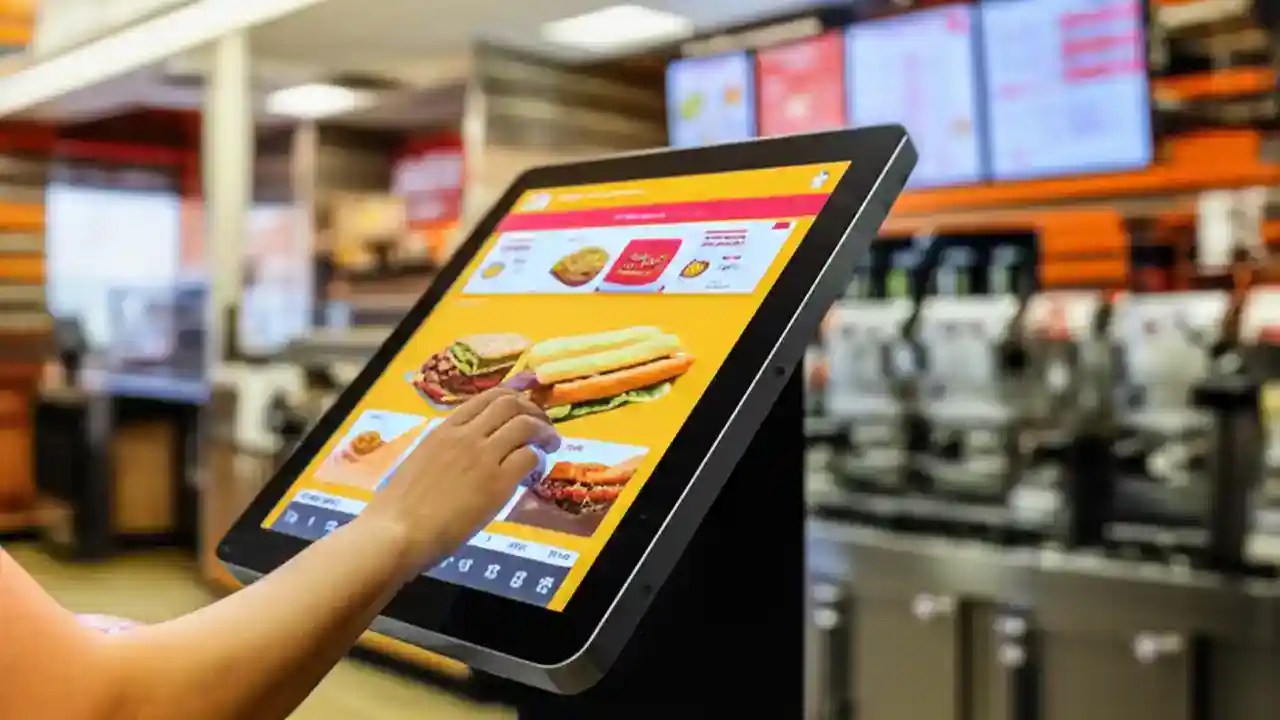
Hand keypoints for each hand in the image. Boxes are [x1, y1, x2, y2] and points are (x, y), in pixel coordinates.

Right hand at [357, 388, 559, 579]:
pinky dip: (539, 460)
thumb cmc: (398, 508)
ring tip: (551, 444)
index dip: (513, 400)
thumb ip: (444, 452)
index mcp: (444, 430)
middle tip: (542, 426)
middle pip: (510, 403)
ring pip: (526, 424)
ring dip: (544, 431)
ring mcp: (482, 456)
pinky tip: (536, 472)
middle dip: (533, 411)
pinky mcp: (497, 482)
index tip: (523, 410)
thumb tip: (462, 458)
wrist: (397, 532)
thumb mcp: (419, 462)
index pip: (486, 398)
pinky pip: (529, 457)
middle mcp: (465, 435)